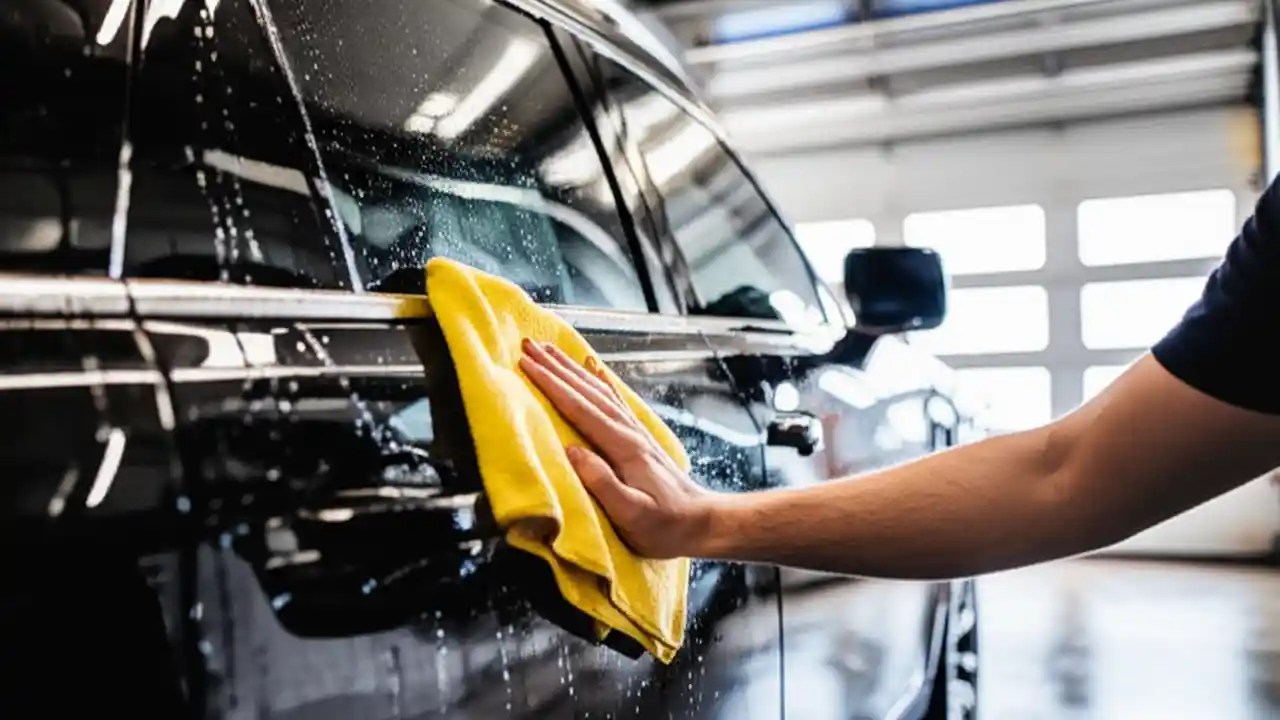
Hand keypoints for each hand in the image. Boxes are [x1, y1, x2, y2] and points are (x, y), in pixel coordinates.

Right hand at [519, 339, 720, 558]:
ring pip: (598, 390)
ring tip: (549, 350)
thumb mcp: (632, 514)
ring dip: (571, 368)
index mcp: (624, 447)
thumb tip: (571, 451)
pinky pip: (613, 400)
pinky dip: (598, 380)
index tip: (527, 365)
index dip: (552, 385)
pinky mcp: (637, 438)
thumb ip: (603, 483)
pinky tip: (592, 368)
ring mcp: (635, 432)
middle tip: (528, 344)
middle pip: (587, 391)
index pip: (581, 408)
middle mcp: (630, 431)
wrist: (700, 523)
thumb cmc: (665, 525)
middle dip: (555, 367)